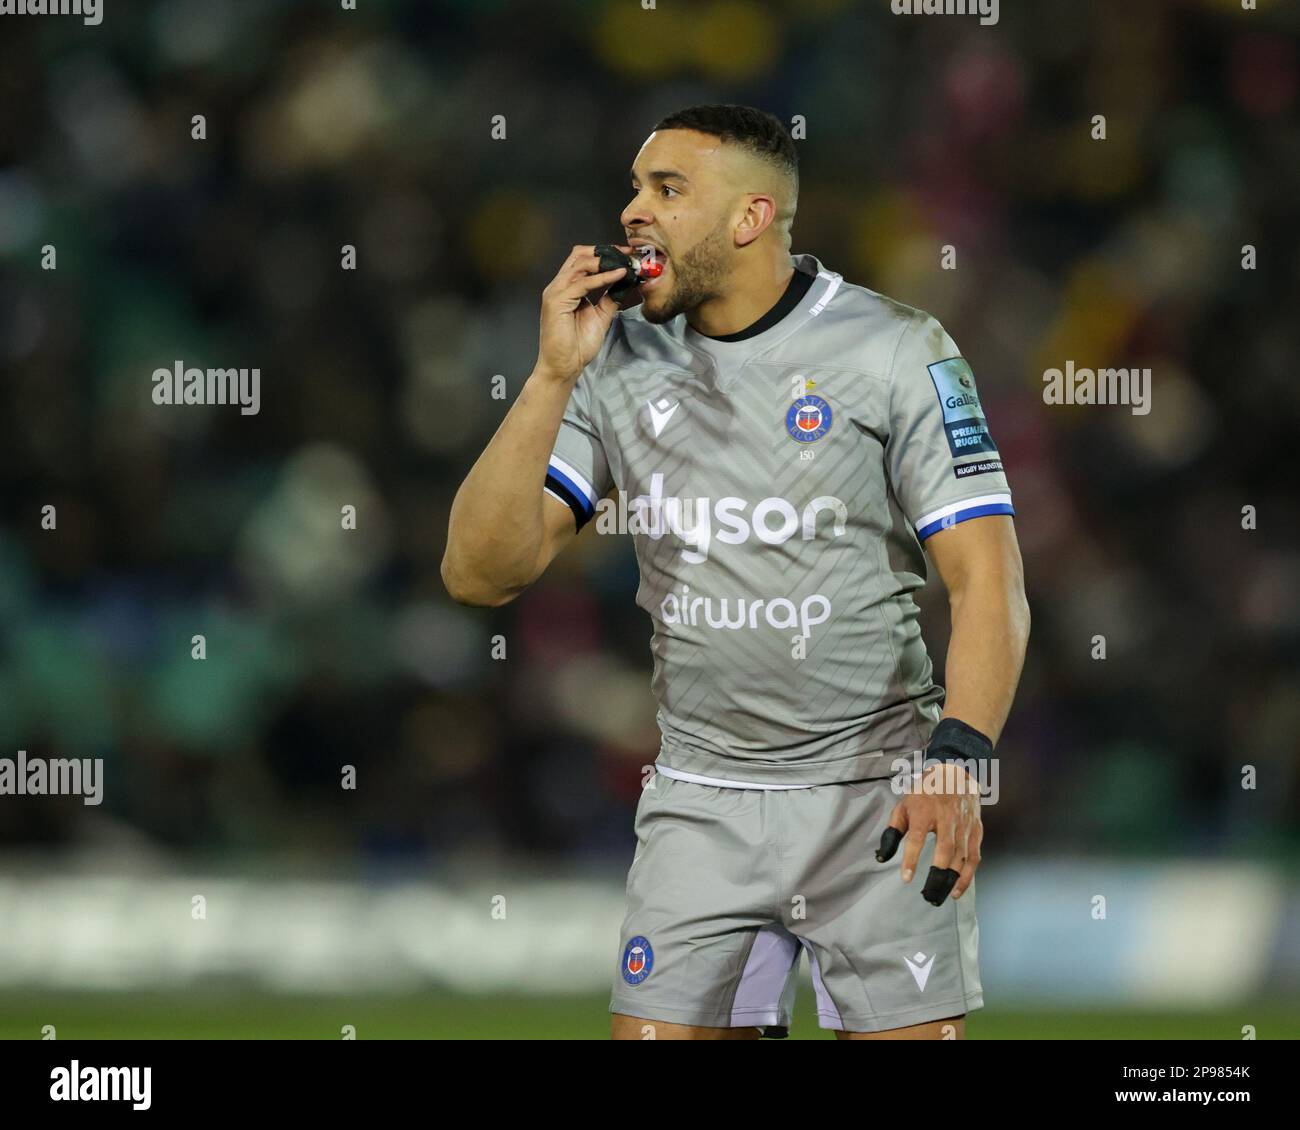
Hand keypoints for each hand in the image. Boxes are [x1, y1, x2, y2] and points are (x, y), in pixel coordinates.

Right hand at [534, 244, 631, 384]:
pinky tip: (618, 275)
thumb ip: (609, 298)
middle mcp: (559, 286)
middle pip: (579, 255)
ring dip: (605, 261)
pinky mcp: (557, 301)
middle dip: (606, 251)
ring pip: (580, 264)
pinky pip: (583, 283)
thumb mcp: (600, 316)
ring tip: (625, 263)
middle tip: (628, 253)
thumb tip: (624, 283)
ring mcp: (556, 292)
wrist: (564, 366)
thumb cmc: (577, 345)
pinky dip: (602, 277)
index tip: (627, 255)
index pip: (583, 260)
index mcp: (566, 288)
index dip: (605, 254)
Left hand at [875, 762, 982, 905]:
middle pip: (944, 850)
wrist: (955, 774)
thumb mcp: (904, 806)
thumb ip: (892, 831)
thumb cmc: (925, 794)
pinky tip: (958, 889)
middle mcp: (947, 818)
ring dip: (953, 880)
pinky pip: (974, 857)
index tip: (907, 878)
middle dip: (937, 875)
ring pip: (961, 856)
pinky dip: (968, 875)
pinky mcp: (976, 830)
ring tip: (941, 896)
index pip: (917, 837)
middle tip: (928, 895)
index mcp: (924, 811)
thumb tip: (882, 857)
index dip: (911, 858)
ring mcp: (964, 825)